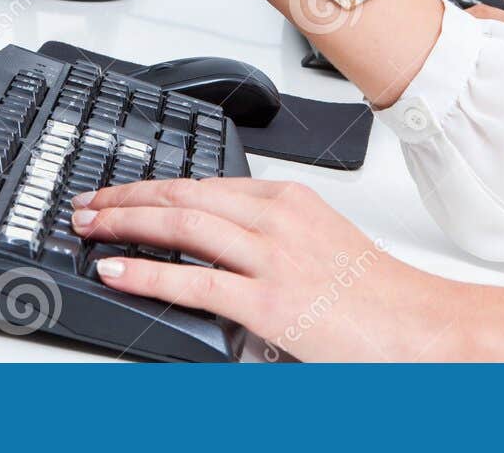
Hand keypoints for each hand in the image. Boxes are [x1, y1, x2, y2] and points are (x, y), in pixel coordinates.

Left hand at [71, 178, 503, 361]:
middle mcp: (276, 218)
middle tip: (86, 203)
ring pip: (182, 224)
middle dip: (126, 197)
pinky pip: (194, 279)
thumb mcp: (318, 243)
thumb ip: (267, 241)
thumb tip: (217, 254)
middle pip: (184, 194)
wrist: (417, 322)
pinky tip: (118, 268)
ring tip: (89, 227)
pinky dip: (148, 270)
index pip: (203, 182)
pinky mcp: (268, 300)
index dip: (151, 186)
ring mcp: (271, 257)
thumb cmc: (375, 292)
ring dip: (126, 223)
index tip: (119, 191)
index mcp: (288, 199)